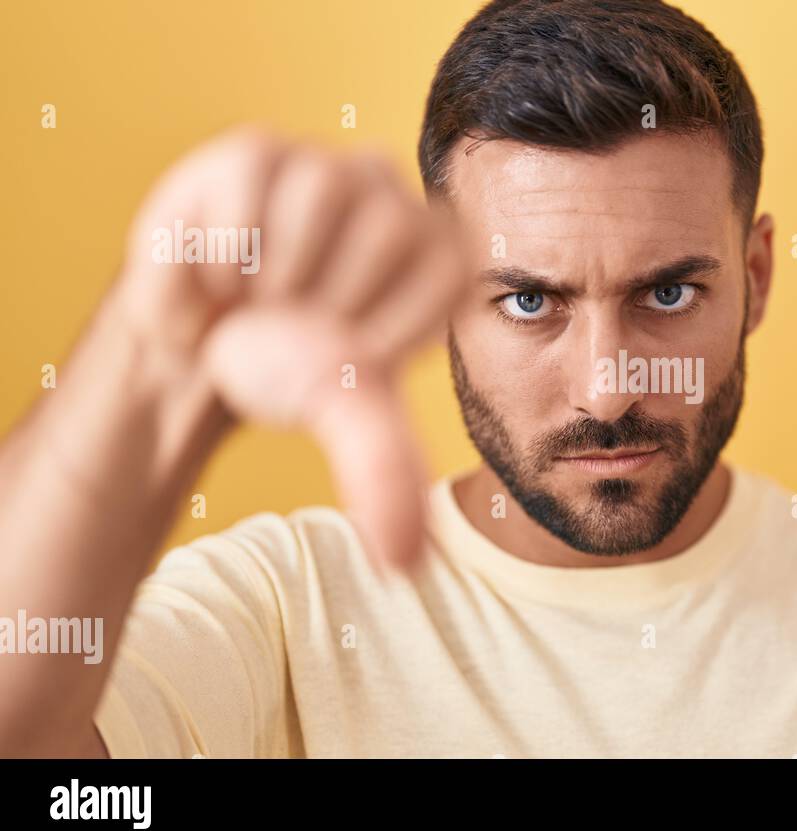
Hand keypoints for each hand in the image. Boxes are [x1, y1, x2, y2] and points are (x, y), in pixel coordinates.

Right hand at [112, 127, 467, 568]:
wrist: (199, 345)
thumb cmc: (289, 369)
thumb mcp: (343, 417)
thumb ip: (384, 474)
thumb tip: (405, 566)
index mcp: (441, 249)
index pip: (448, 274)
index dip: (382, 332)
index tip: (345, 353)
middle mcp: (394, 193)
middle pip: (383, 227)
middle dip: (323, 303)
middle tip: (293, 323)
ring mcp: (325, 162)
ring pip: (315, 202)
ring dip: (269, 281)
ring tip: (256, 299)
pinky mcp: (255, 150)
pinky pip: (245, 198)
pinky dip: (217, 261)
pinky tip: (219, 280)